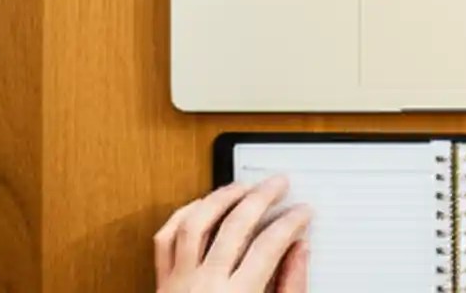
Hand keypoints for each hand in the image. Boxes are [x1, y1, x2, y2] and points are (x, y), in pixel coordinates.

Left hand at [155, 176, 311, 292]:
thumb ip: (289, 286)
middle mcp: (205, 285)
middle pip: (236, 224)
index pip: (270, 245)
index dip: (291, 222)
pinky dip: (182, 216)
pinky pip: (166, 238)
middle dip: (262, 196)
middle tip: (278, 183)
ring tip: (242, 186)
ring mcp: (180, 281)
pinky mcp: (162, 283)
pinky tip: (200, 205)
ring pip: (197, 222)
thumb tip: (299, 251)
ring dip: (221, 197)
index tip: (303, 212)